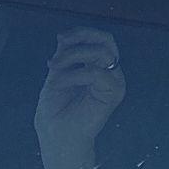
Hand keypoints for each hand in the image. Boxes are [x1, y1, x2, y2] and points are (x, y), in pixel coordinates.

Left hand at [34, 27, 124, 164]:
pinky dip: (74, 74)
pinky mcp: (114, 92)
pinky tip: (60, 83)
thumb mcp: (57, 75)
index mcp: (98, 67)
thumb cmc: (56, 111)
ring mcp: (114, 82)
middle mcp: (109, 72)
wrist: (57, 136)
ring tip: (54, 68)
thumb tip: (64, 36)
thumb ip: (65, 56)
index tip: (61, 37)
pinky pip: (96, 72)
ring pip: (102, 52)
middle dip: (82, 37)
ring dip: (73, 55)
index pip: (100, 40)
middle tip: (61, 44)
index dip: (82, 33)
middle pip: (106, 40)